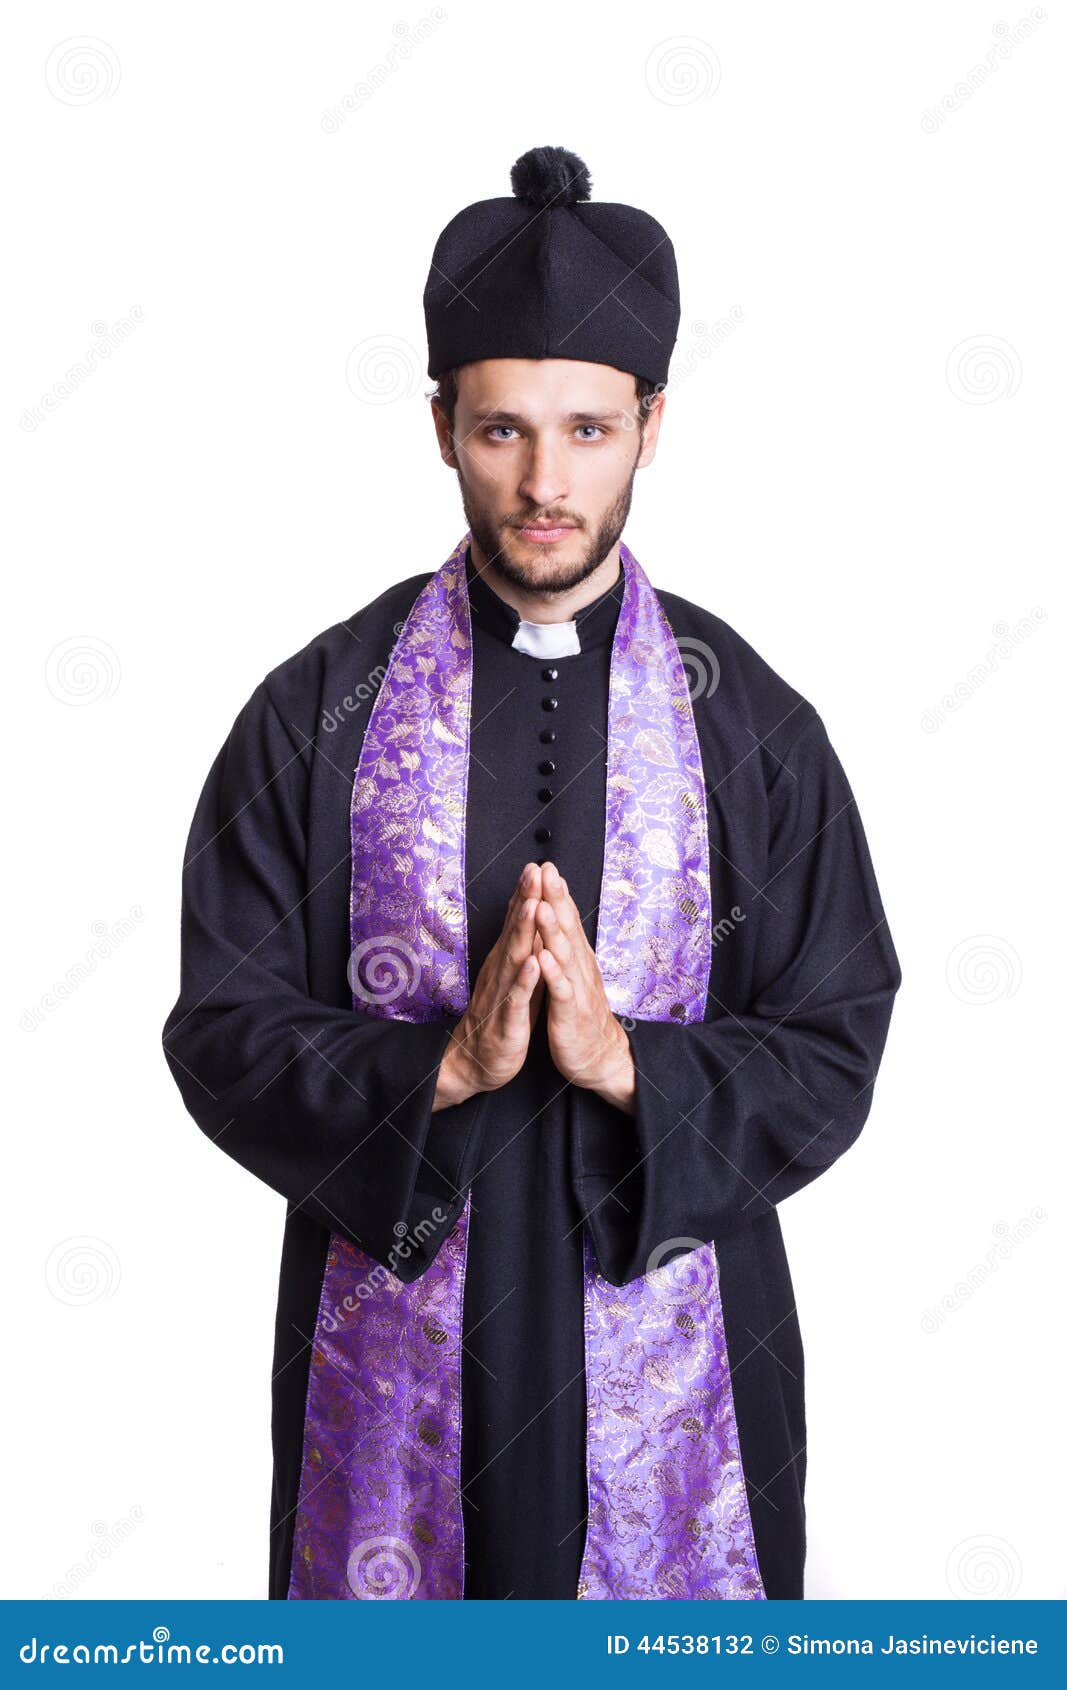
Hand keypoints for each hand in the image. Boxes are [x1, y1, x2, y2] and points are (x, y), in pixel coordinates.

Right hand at [433, 862, 544, 1107]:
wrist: (476, 1061)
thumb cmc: (500, 1016)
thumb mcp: (513, 978)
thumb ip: (521, 949)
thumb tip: (532, 919)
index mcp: (505, 962)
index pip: (516, 923)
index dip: (525, 894)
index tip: (536, 866)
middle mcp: (500, 973)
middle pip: (514, 931)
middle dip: (525, 900)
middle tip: (534, 871)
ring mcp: (501, 995)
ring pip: (513, 958)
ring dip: (522, 931)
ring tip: (533, 905)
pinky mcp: (507, 1020)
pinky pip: (516, 998)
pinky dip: (525, 980)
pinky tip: (533, 962)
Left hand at [534, 861, 635, 1111]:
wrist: (598, 1057)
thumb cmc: (580, 1013)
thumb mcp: (573, 975)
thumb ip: (566, 947)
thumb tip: (557, 918)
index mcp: (577, 959)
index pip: (566, 919)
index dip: (556, 893)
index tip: (545, 866)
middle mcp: (580, 968)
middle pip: (567, 928)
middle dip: (556, 898)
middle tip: (547, 871)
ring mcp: (577, 989)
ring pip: (564, 954)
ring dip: (552, 929)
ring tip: (541, 905)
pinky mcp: (571, 1013)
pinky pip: (561, 991)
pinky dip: (552, 973)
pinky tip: (543, 957)